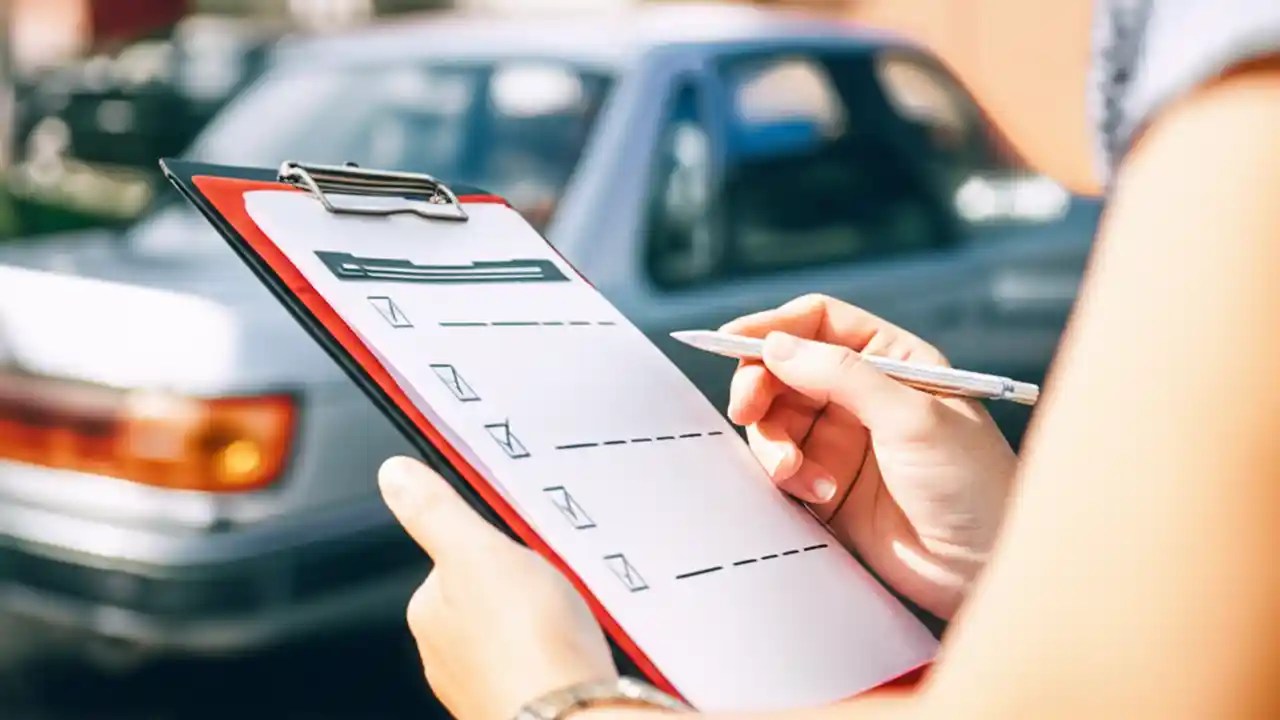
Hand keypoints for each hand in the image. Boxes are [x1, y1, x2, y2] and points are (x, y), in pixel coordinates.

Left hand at [378, 456, 618, 719]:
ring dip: (536, 626)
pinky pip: (537, 667)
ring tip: (566, 618)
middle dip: (515, 590)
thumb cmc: (525, 642)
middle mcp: (445, 655)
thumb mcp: (477, 550)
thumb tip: (393, 475)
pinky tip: (573, 653)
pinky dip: (552, 658)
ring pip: (510, 638)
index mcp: (428, 610)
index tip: (519, 545)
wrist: (569, 715)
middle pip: (482, 601)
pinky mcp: (521, 703)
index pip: (451, 564)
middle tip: (549, 580)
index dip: (490, 548)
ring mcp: (482, 685)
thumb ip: (435, 511)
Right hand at [722, 295, 1017, 618]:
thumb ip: (841, 375)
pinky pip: (782, 466)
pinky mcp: (827, 486)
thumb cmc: (974, 486)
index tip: (730, 341)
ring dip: (773, 442)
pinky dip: (786, 476)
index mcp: (892, 361)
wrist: (985, 569)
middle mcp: (863, 395)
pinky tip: (819, 495)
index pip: (819, 323)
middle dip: (761, 387)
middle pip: (785, 369)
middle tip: (747, 410)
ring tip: (795, 472)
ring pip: (776, 420)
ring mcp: (843, 441)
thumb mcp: (911, 417)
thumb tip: (777, 345)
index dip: (772, 327)